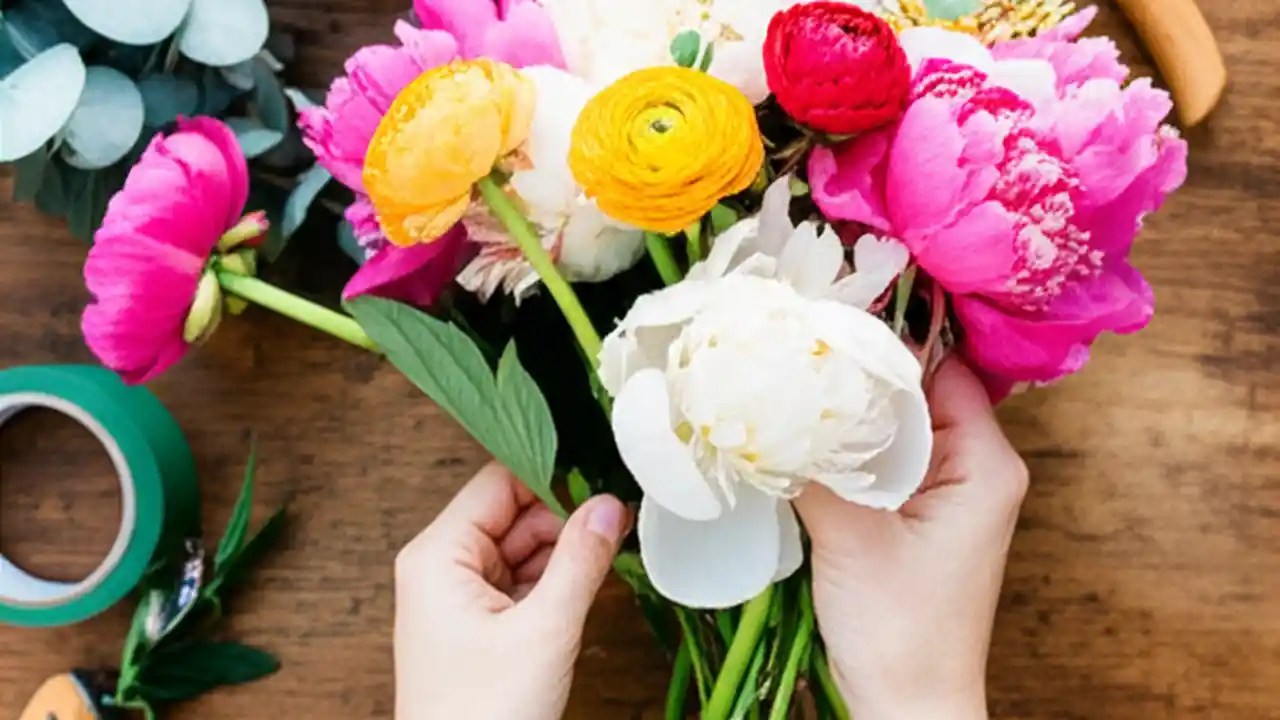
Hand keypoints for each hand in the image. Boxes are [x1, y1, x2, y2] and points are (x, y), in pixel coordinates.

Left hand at [394, 463, 629, 719]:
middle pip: (512, 513)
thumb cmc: (483, 716)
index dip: (551, 477)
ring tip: (608, 558)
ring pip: (522, 548)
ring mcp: (457, 596)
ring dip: (564, 553)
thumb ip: (581, 560)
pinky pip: (521, 582)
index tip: (604, 481)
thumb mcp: (544, 630)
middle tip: (619, 525)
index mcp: (437, 555)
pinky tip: (586, 587)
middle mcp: (440, 567)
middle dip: (565, 519)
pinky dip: (554, 583)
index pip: (498, 482)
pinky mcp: (477, 625)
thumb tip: (610, 504)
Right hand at [794, 358, 1028, 719]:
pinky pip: (880, 462)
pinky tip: (799, 438)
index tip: (828, 319)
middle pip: (915, 393)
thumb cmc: (902, 633)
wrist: (907, 707)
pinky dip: (843, 449)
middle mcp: (973, 469)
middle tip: (796, 344)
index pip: (943, 368)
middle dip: (858, 372)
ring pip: (893, 427)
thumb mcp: (851, 539)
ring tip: (788, 382)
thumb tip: (769, 404)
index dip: (888, 340)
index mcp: (985, 464)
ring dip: (846, 413)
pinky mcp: (913, 517)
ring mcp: (944, 494)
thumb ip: (815, 466)